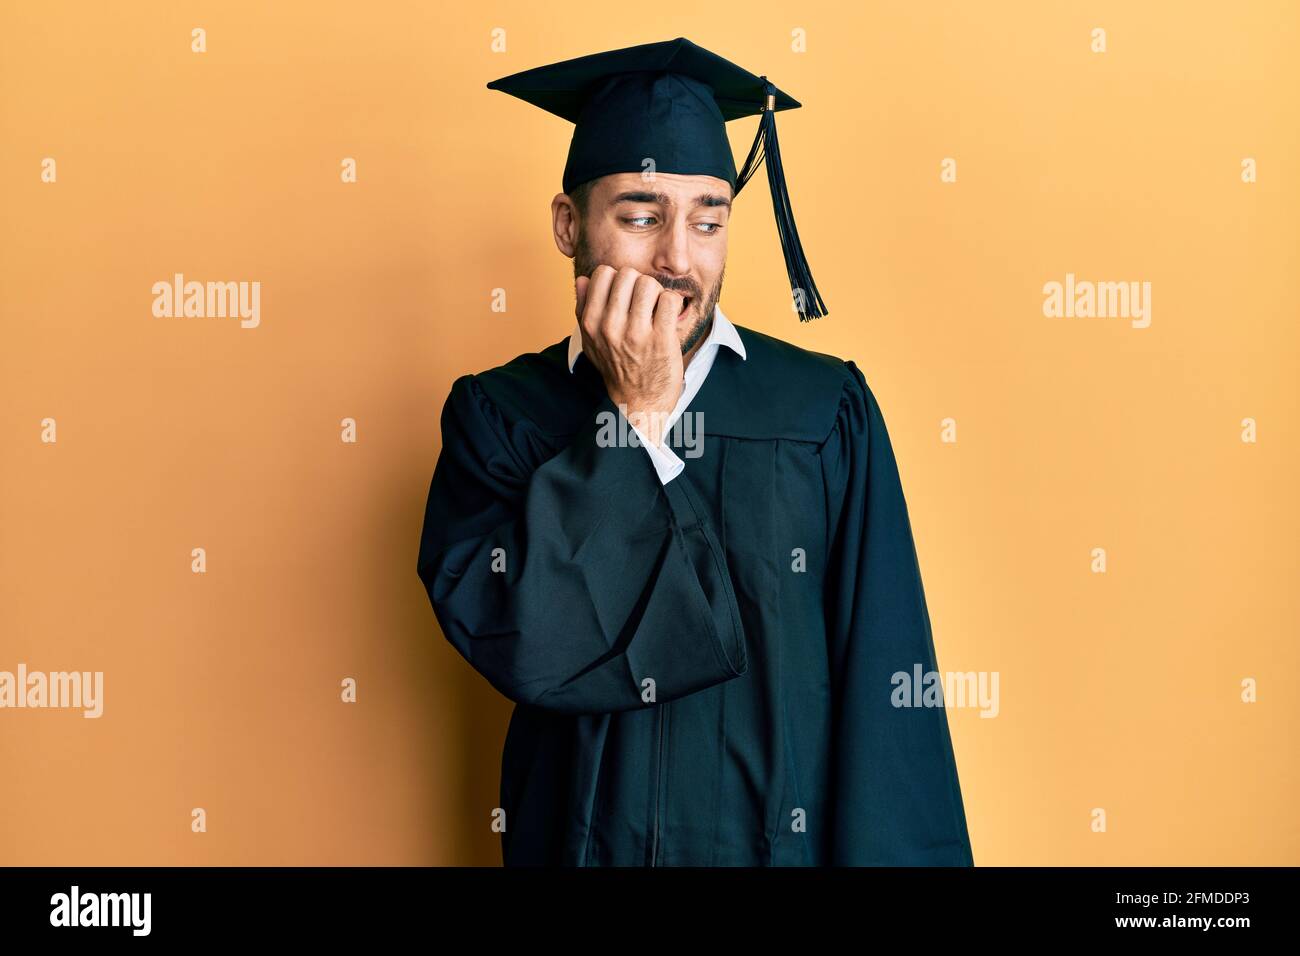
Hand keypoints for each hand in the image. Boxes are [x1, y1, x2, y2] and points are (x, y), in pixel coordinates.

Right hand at [575, 265, 684, 446]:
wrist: (639, 402)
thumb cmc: (616, 368)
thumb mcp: (591, 341)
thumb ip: (584, 309)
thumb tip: (584, 279)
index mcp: (591, 323)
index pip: (603, 273)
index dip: (618, 279)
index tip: (625, 295)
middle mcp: (610, 327)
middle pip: (628, 274)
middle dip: (639, 284)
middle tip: (644, 302)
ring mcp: (636, 333)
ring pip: (649, 283)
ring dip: (656, 293)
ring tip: (656, 310)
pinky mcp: (661, 339)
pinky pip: (669, 299)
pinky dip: (672, 304)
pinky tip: (668, 317)